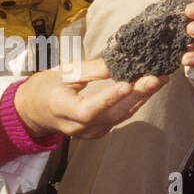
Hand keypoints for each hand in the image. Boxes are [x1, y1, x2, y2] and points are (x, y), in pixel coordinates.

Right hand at [14, 56, 169, 140]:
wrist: (33, 112)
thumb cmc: (46, 87)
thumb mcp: (63, 72)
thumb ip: (91, 70)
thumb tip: (119, 61)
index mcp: (62, 108)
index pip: (87, 109)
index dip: (108, 98)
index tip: (126, 84)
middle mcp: (77, 126)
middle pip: (111, 115)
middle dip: (136, 96)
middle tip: (156, 77)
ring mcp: (89, 133)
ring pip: (119, 117)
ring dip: (141, 98)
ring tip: (159, 79)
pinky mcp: (98, 132)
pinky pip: (119, 118)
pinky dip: (134, 103)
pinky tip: (147, 89)